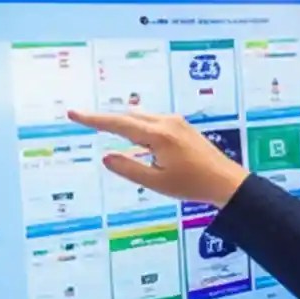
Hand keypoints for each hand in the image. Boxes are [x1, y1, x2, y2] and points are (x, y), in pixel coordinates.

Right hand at [67, 110, 249, 206]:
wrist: (225, 182)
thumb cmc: (192, 185)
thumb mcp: (156, 183)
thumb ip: (129, 168)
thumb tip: (106, 156)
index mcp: (158, 135)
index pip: (118, 124)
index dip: (94, 119)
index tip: (74, 114)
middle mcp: (166, 123)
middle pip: (128, 116)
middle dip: (105, 118)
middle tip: (82, 118)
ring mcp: (176, 123)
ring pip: (141, 117)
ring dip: (123, 121)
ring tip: (102, 124)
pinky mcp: (182, 127)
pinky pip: (153, 121)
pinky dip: (138, 126)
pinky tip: (133, 136)